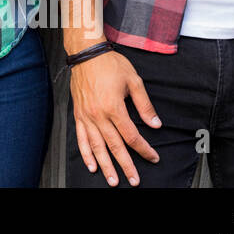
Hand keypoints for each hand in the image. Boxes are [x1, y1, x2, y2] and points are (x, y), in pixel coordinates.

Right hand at [69, 49, 160, 185]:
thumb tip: (155, 124)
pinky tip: (91, 165)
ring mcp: (86, 116)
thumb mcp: (134, 81)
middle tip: (134, 180)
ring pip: (96, 146)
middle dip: (126, 166)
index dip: (144, 149)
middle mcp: (98, 115)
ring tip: (112, 180)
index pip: (131, 136)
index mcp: (114, 107)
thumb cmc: (109, 64)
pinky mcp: (78, 114)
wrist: (86, 53)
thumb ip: (144, 105)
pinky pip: (81, 138)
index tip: (153, 157)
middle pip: (114, 146)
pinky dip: (86, 153)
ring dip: (105, 165)